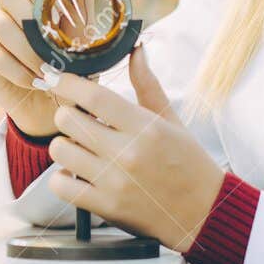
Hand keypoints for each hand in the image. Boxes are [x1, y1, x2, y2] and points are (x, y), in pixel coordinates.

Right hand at [0, 0, 72, 135]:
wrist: (57, 103)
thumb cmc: (71, 63)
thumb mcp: (83, 36)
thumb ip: (76, 3)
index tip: (55, 1)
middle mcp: (8, 6)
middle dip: (31, 15)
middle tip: (53, 40)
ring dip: (28, 49)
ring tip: (49, 68)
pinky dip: (19, 70)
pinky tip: (36, 80)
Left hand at [44, 44, 225, 253]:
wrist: (205, 213)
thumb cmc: (189, 163)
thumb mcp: (171, 120)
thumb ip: (147, 85)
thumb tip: (136, 50)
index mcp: (144, 127)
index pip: (93, 95)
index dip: (68, 83)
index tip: (57, 78)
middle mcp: (126, 153)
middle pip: (67, 119)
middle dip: (68, 114)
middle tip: (80, 120)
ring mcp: (113, 182)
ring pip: (58, 150)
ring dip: (65, 145)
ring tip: (82, 148)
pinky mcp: (104, 207)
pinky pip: (60, 184)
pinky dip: (62, 178)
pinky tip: (79, 174)